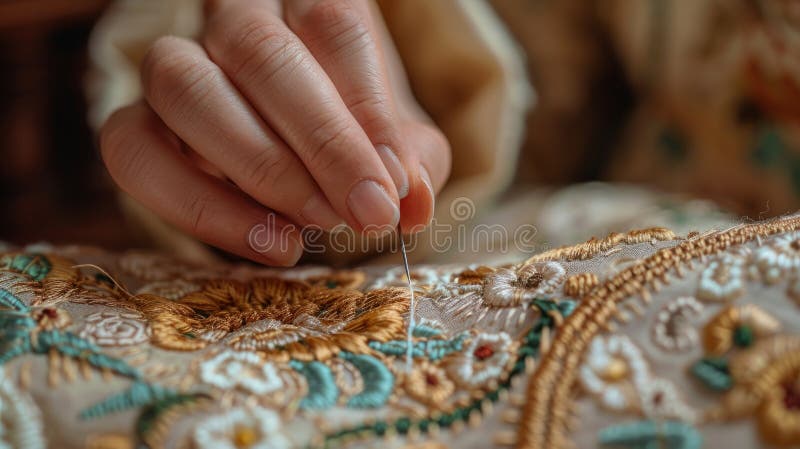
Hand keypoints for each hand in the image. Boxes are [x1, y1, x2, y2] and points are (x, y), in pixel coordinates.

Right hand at [100, 0, 450, 265]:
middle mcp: (232, 21)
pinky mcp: (131, 124)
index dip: (367, 108)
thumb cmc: (352, 137)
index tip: (394, 185)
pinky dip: (202, 209)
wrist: (299, 153)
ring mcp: (173, 67)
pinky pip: (134, 154)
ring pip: (184, 87)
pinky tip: (270, 242)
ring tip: (318, 226)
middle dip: (322, 142)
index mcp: (303, 4)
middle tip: (366, 214)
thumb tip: (412, 202)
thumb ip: (412, 162)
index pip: (330, 25)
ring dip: (260, 168)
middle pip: (258, 50)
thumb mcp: (396, 145)